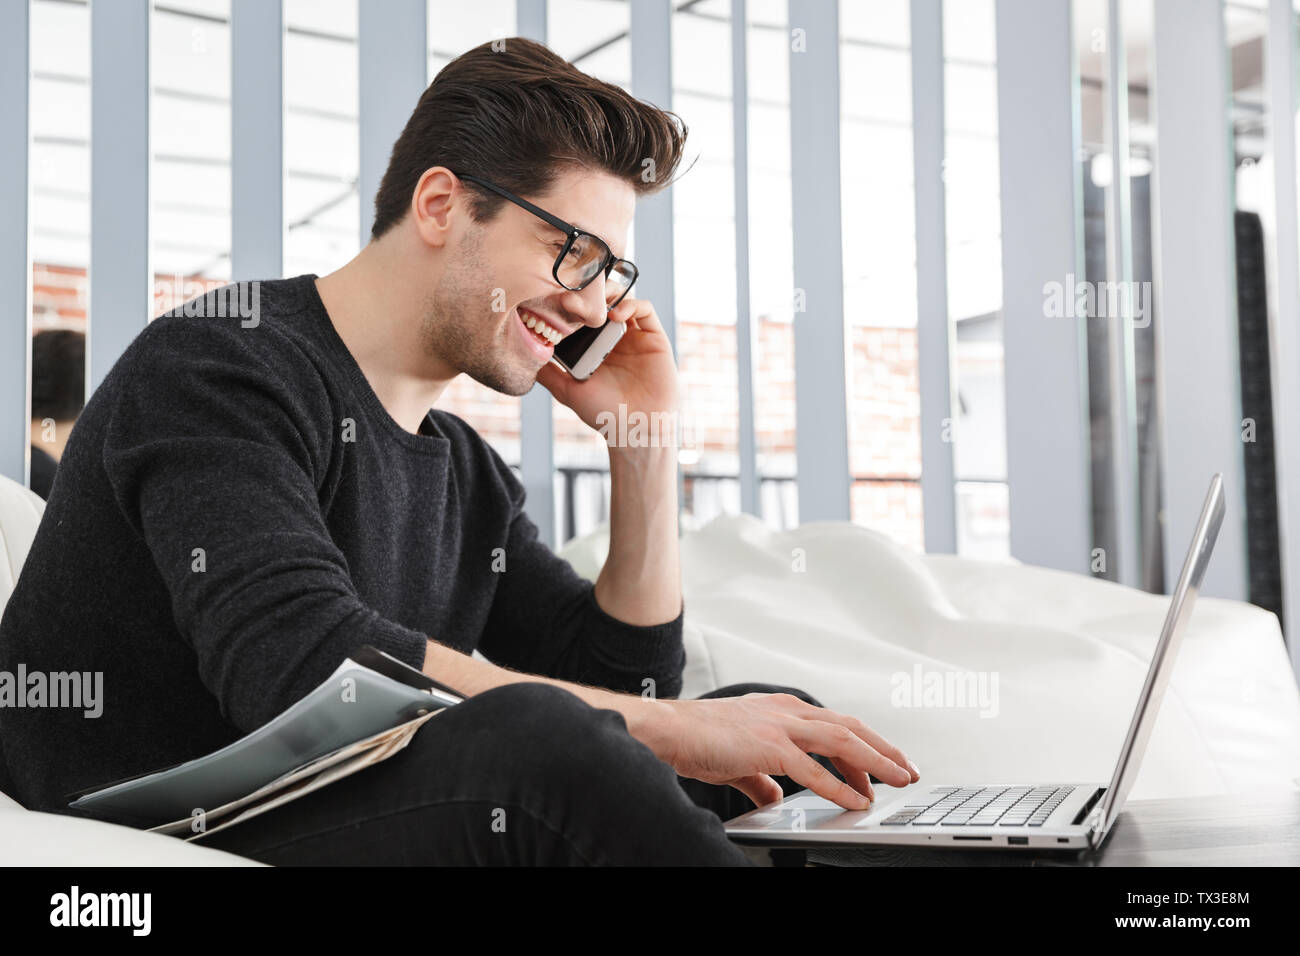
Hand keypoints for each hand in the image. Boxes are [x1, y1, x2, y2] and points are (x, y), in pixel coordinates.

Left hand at [534, 296, 679, 439]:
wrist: (636, 429)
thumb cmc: (604, 413)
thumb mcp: (568, 391)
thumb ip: (549, 374)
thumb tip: (524, 358)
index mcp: (594, 348)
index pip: (582, 316)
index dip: (570, 306)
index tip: (555, 303)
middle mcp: (614, 339)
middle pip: (601, 303)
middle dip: (587, 295)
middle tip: (570, 296)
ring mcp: (634, 336)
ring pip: (622, 300)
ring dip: (608, 295)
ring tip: (593, 301)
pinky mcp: (654, 337)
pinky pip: (645, 310)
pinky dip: (631, 304)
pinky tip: (615, 314)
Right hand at [658, 693, 919, 809]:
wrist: (668, 730)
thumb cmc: (697, 739)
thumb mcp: (738, 756)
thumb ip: (761, 777)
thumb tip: (774, 797)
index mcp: (781, 709)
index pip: (835, 724)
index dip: (866, 744)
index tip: (886, 763)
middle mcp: (787, 711)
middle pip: (851, 728)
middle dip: (884, 750)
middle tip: (908, 771)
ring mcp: (780, 726)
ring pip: (843, 741)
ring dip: (876, 762)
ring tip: (897, 782)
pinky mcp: (769, 747)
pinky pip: (813, 770)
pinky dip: (839, 787)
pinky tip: (856, 801)